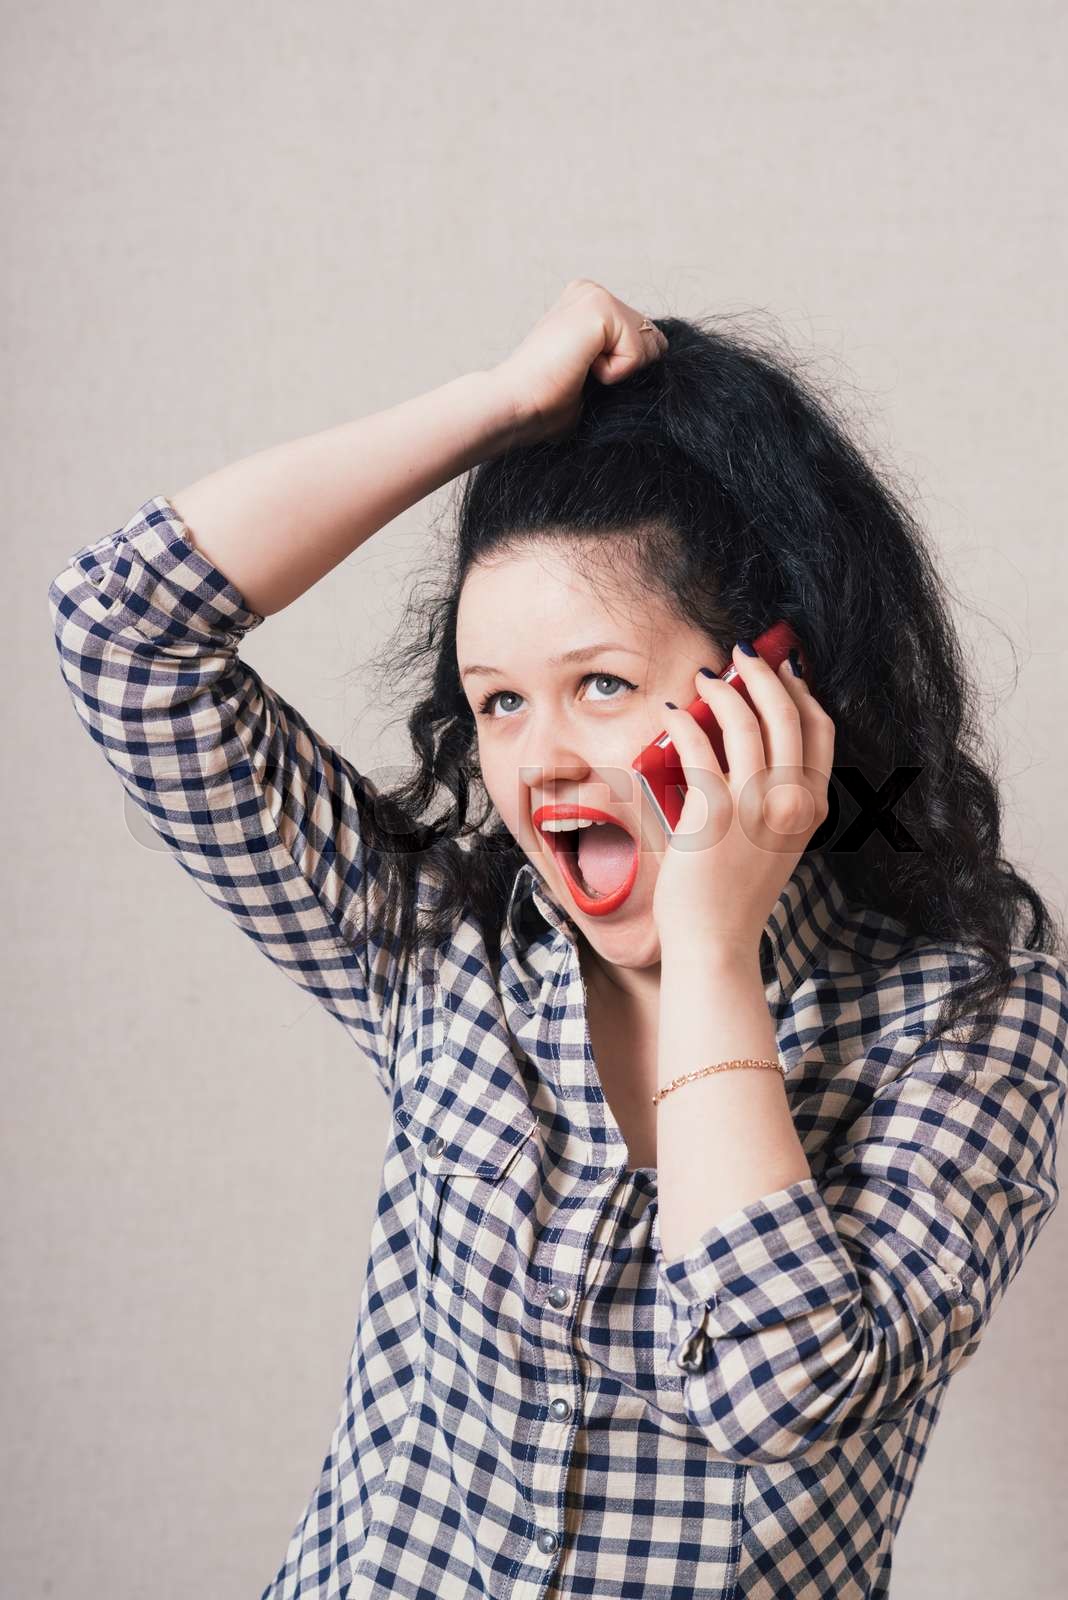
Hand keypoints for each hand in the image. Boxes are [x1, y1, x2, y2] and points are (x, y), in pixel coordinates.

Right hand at [489, 278, 668, 446]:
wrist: (515, 406)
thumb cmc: (545, 402)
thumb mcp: (593, 373)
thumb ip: (621, 357)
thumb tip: (661, 354)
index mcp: (586, 303)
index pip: (642, 338)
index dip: (624, 370)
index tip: (579, 375)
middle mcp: (590, 291)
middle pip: (653, 339)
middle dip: (627, 370)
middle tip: (579, 375)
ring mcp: (594, 294)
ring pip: (649, 346)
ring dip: (619, 374)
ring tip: (577, 372)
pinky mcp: (598, 307)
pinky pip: (637, 354)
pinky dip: (614, 374)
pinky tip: (580, 369)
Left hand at [650, 646, 834, 960]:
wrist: (715, 942)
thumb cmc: (734, 895)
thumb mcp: (773, 843)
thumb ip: (771, 799)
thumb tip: (737, 744)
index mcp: (811, 808)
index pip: (821, 731)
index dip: (802, 692)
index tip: (785, 671)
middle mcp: (791, 802)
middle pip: (788, 715)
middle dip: (766, 674)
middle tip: (744, 655)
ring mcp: (756, 806)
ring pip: (746, 722)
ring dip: (726, 689)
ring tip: (707, 677)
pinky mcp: (714, 813)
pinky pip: (697, 747)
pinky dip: (684, 721)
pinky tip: (674, 711)